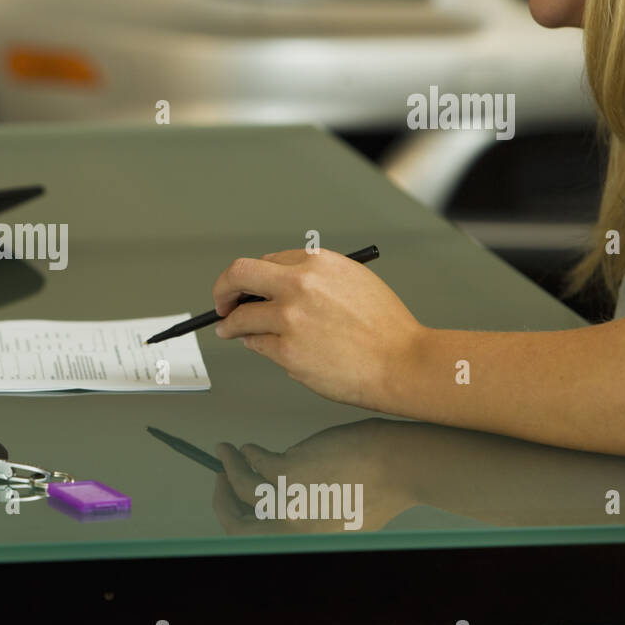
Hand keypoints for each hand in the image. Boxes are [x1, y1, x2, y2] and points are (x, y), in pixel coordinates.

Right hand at [211, 421, 421, 534]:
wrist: (400, 465)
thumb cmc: (379, 486)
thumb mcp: (342, 515)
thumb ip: (310, 514)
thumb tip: (278, 500)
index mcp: (307, 540)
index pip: (253, 538)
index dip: (234, 518)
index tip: (228, 499)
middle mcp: (294, 527)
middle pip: (237, 520)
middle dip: (222, 497)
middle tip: (218, 476)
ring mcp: (289, 500)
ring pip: (241, 484)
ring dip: (228, 465)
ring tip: (226, 451)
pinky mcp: (289, 470)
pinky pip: (256, 461)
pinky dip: (248, 452)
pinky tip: (249, 447)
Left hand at [212, 248, 424, 409]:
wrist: (404, 363)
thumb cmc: (385, 328)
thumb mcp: (353, 282)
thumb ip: (314, 280)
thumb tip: (275, 287)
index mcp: (318, 261)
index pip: (267, 261)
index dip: (252, 278)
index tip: (245, 287)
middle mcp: (300, 284)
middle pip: (238, 275)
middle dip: (222, 289)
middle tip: (220, 302)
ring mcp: (290, 318)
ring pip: (240, 317)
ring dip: (230, 324)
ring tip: (228, 329)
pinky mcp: (286, 350)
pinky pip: (255, 344)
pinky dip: (254, 344)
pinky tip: (259, 346)